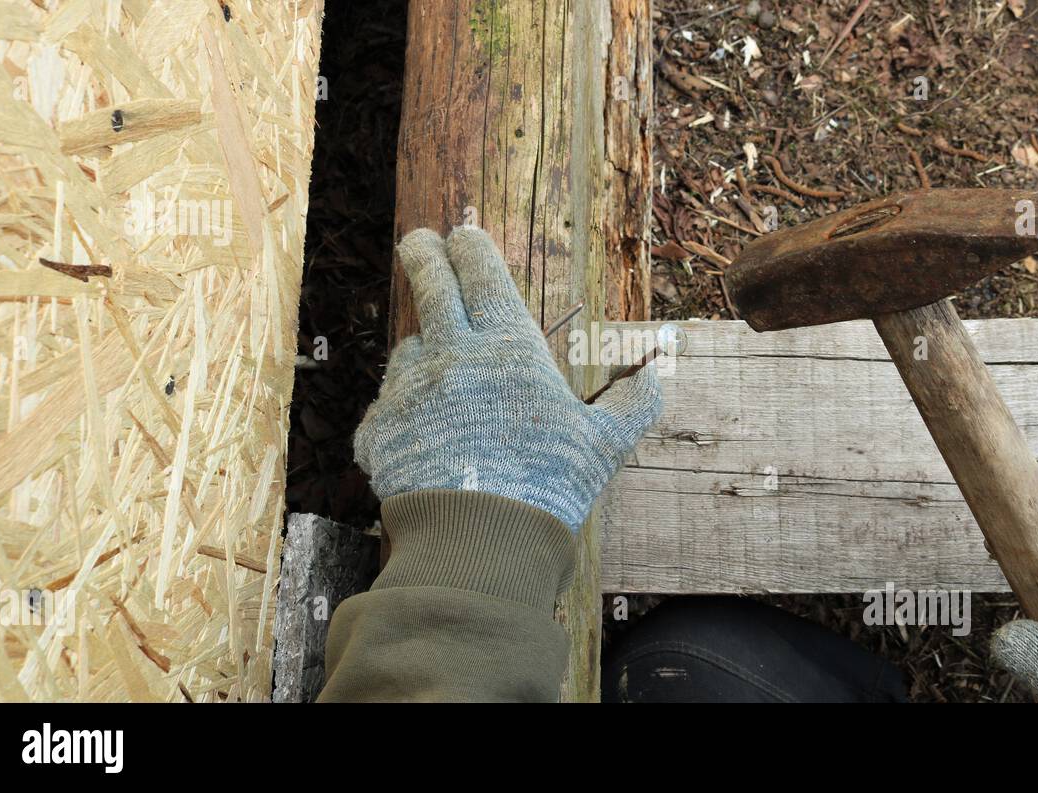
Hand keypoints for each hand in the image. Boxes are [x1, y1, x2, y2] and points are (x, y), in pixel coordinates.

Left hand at [354, 226, 661, 531]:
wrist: (480, 543)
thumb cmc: (550, 487)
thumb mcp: (605, 444)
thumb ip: (634, 405)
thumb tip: (660, 376)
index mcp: (507, 347)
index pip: (481, 274)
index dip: (470, 247)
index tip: (462, 234)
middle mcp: (451, 355)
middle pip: (430, 285)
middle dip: (424, 255)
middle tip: (420, 241)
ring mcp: (408, 391)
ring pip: (408, 351)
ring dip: (421, 350)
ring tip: (439, 373)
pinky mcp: (378, 430)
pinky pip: (386, 409)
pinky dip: (401, 414)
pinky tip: (420, 436)